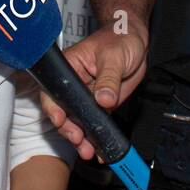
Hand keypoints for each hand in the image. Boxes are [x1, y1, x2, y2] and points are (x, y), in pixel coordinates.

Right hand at [49, 21, 148, 160]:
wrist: (135, 41)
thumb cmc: (120, 38)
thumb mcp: (114, 56)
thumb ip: (108, 79)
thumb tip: (103, 99)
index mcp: (70, 67)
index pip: (55, 90)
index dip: (54, 107)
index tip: (61, 120)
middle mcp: (74, 84)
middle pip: (64, 111)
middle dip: (69, 129)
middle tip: (78, 140)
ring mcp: (87, 96)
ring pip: (79, 122)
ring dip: (83, 138)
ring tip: (89, 151)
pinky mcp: (100, 105)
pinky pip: (96, 124)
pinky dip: (98, 137)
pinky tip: (101, 149)